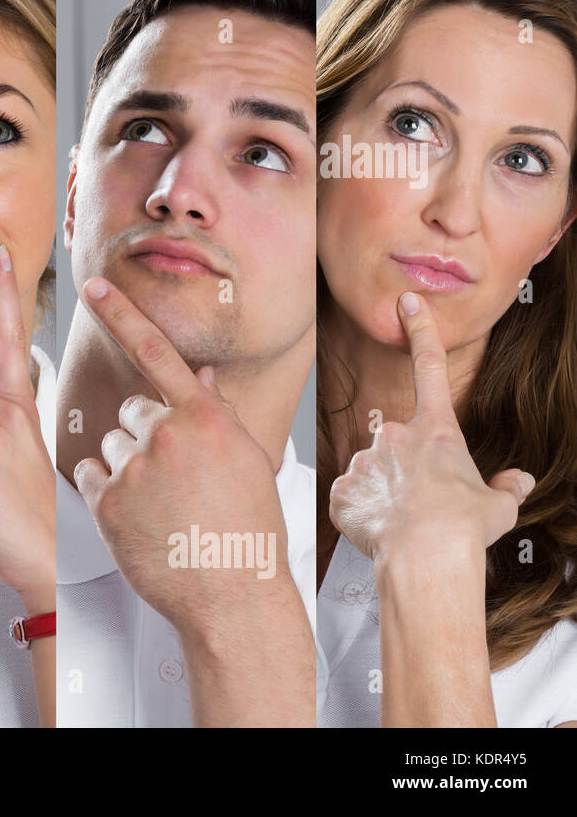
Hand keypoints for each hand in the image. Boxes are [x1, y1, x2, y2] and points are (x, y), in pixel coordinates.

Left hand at [71, 277, 293, 630]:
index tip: (93, 286)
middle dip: (145, 435)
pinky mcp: (107, 502)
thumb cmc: (245, 531)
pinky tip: (136, 518)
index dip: (121, 314)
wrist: (230, 597)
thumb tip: (203, 376)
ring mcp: (134, 469)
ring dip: (126, 466)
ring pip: (111, 444)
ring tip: (160, 505)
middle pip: (132, 411)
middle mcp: (167, 435)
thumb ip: (217, 415)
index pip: (156, 351)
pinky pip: (91, 476)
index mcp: (206, 418)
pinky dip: (106, 492)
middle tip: (173, 478)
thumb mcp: (246, 463)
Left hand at [329, 291, 531, 563]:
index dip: (420, 330)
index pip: (430, 367)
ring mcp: (363, 459)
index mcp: (435, 429)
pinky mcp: (339, 488)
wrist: (424, 555)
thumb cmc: (462, 529)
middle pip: (398, 447)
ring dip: (385, 493)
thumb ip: (504, 487)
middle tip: (422, 504)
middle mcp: (394, 435)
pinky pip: (351, 498)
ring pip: (373, 473)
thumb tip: (517, 481)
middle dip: (406, 470)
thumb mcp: (499, 505)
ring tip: (404, 522)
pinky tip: (381, 530)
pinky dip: (364, 513)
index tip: (407, 302)